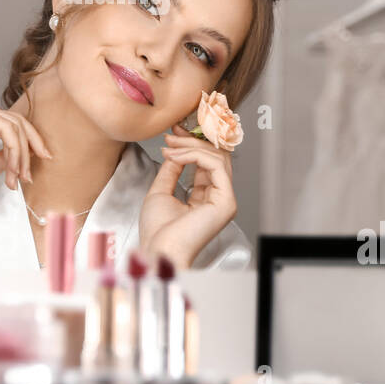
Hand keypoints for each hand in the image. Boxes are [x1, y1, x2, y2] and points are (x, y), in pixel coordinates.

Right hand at [0, 98, 53, 208]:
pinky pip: (4, 128)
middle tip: (33, 173)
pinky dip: (14, 150)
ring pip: (12, 125)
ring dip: (21, 154)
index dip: (28, 142)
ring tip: (19, 177)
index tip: (39, 162)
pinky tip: (12, 169)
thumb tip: (26, 153)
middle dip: (30, 146)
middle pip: (14, 120)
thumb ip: (4, 155)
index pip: (7, 122)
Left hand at [139, 123, 237, 268]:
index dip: (191, 144)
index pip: (206, 163)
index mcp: (205, 198)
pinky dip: (195, 155)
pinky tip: (177, 155)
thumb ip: (172, 169)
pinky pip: (216, 165)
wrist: (159, 250)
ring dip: (191, 146)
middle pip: (215, 157)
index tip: (173, 133)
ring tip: (170, 145)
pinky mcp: (226, 201)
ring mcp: (225, 199)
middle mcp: (218, 197)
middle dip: (192, 141)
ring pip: (217, 157)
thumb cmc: (158, 231)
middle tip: (172, 134)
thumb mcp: (161, 191)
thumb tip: (176, 149)